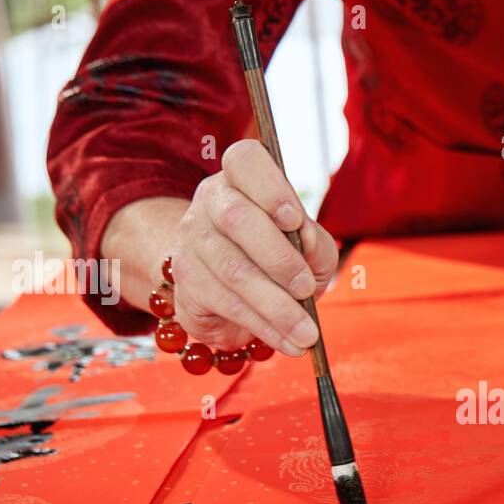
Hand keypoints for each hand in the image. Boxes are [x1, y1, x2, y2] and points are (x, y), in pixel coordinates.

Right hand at [104, 139, 337, 355]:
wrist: (233, 293)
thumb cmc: (280, 259)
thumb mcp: (310, 248)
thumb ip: (317, 244)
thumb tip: (308, 244)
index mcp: (242, 181)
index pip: (245, 161)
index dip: (269, 187)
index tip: (294, 220)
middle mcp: (210, 204)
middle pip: (235, 218)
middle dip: (277, 257)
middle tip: (306, 288)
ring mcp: (192, 242)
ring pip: (232, 270)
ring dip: (275, 306)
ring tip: (307, 333)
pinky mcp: (187, 283)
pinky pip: (226, 305)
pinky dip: (264, 327)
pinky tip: (289, 342)